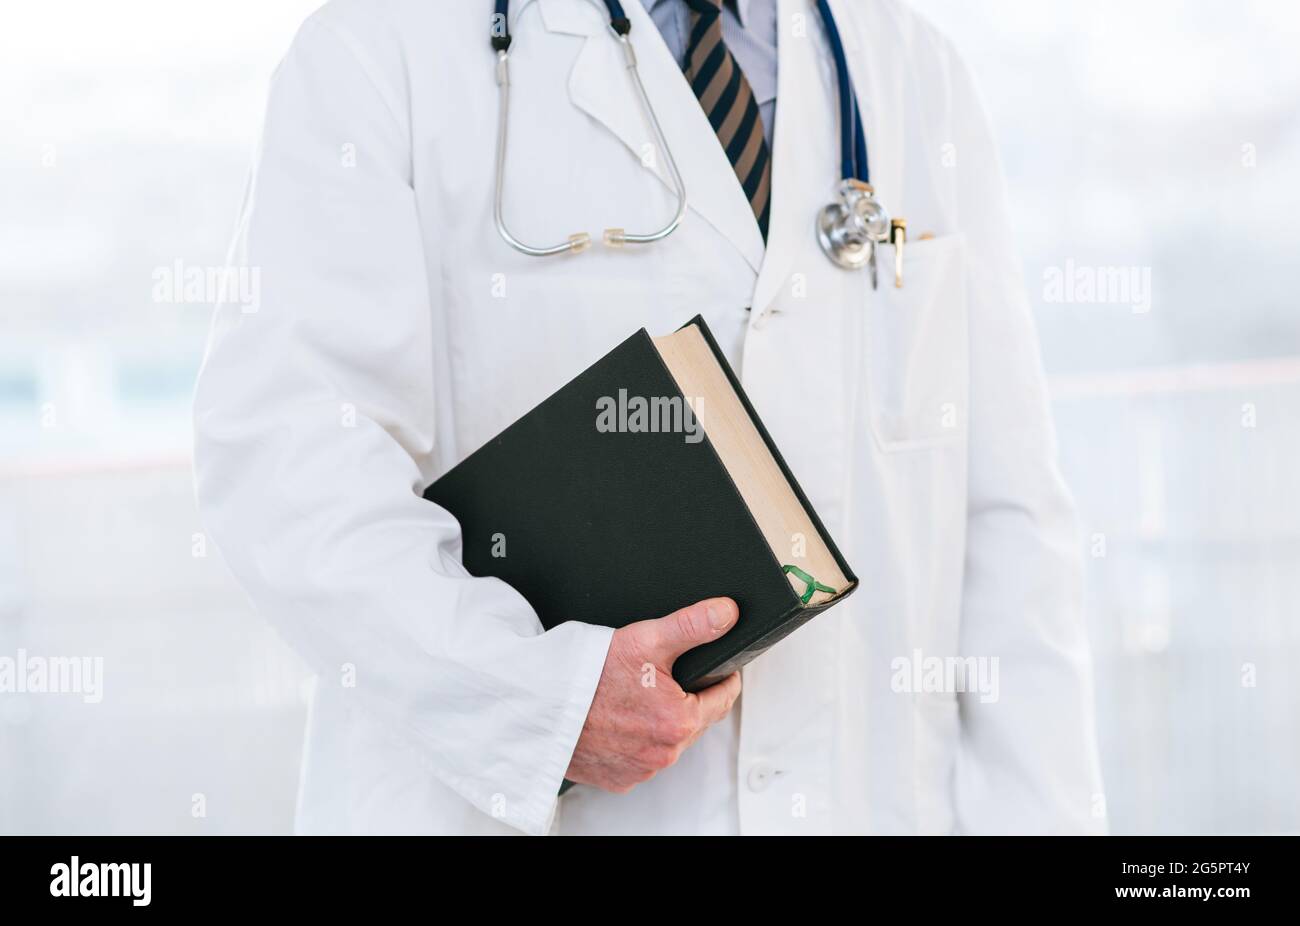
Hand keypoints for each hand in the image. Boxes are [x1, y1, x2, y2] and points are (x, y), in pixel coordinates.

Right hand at [564, 597, 742, 792]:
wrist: (537, 705)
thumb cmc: (584, 676)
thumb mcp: (644, 639)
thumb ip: (692, 625)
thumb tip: (726, 613)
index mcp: (679, 723)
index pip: (724, 698)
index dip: (722, 677)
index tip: (716, 666)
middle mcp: (663, 754)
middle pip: (696, 720)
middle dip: (687, 697)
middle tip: (660, 674)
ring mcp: (639, 770)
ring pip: (667, 741)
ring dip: (660, 721)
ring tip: (634, 695)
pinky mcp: (616, 779)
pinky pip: (639, 758)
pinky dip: (634, 740)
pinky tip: (618, 718)